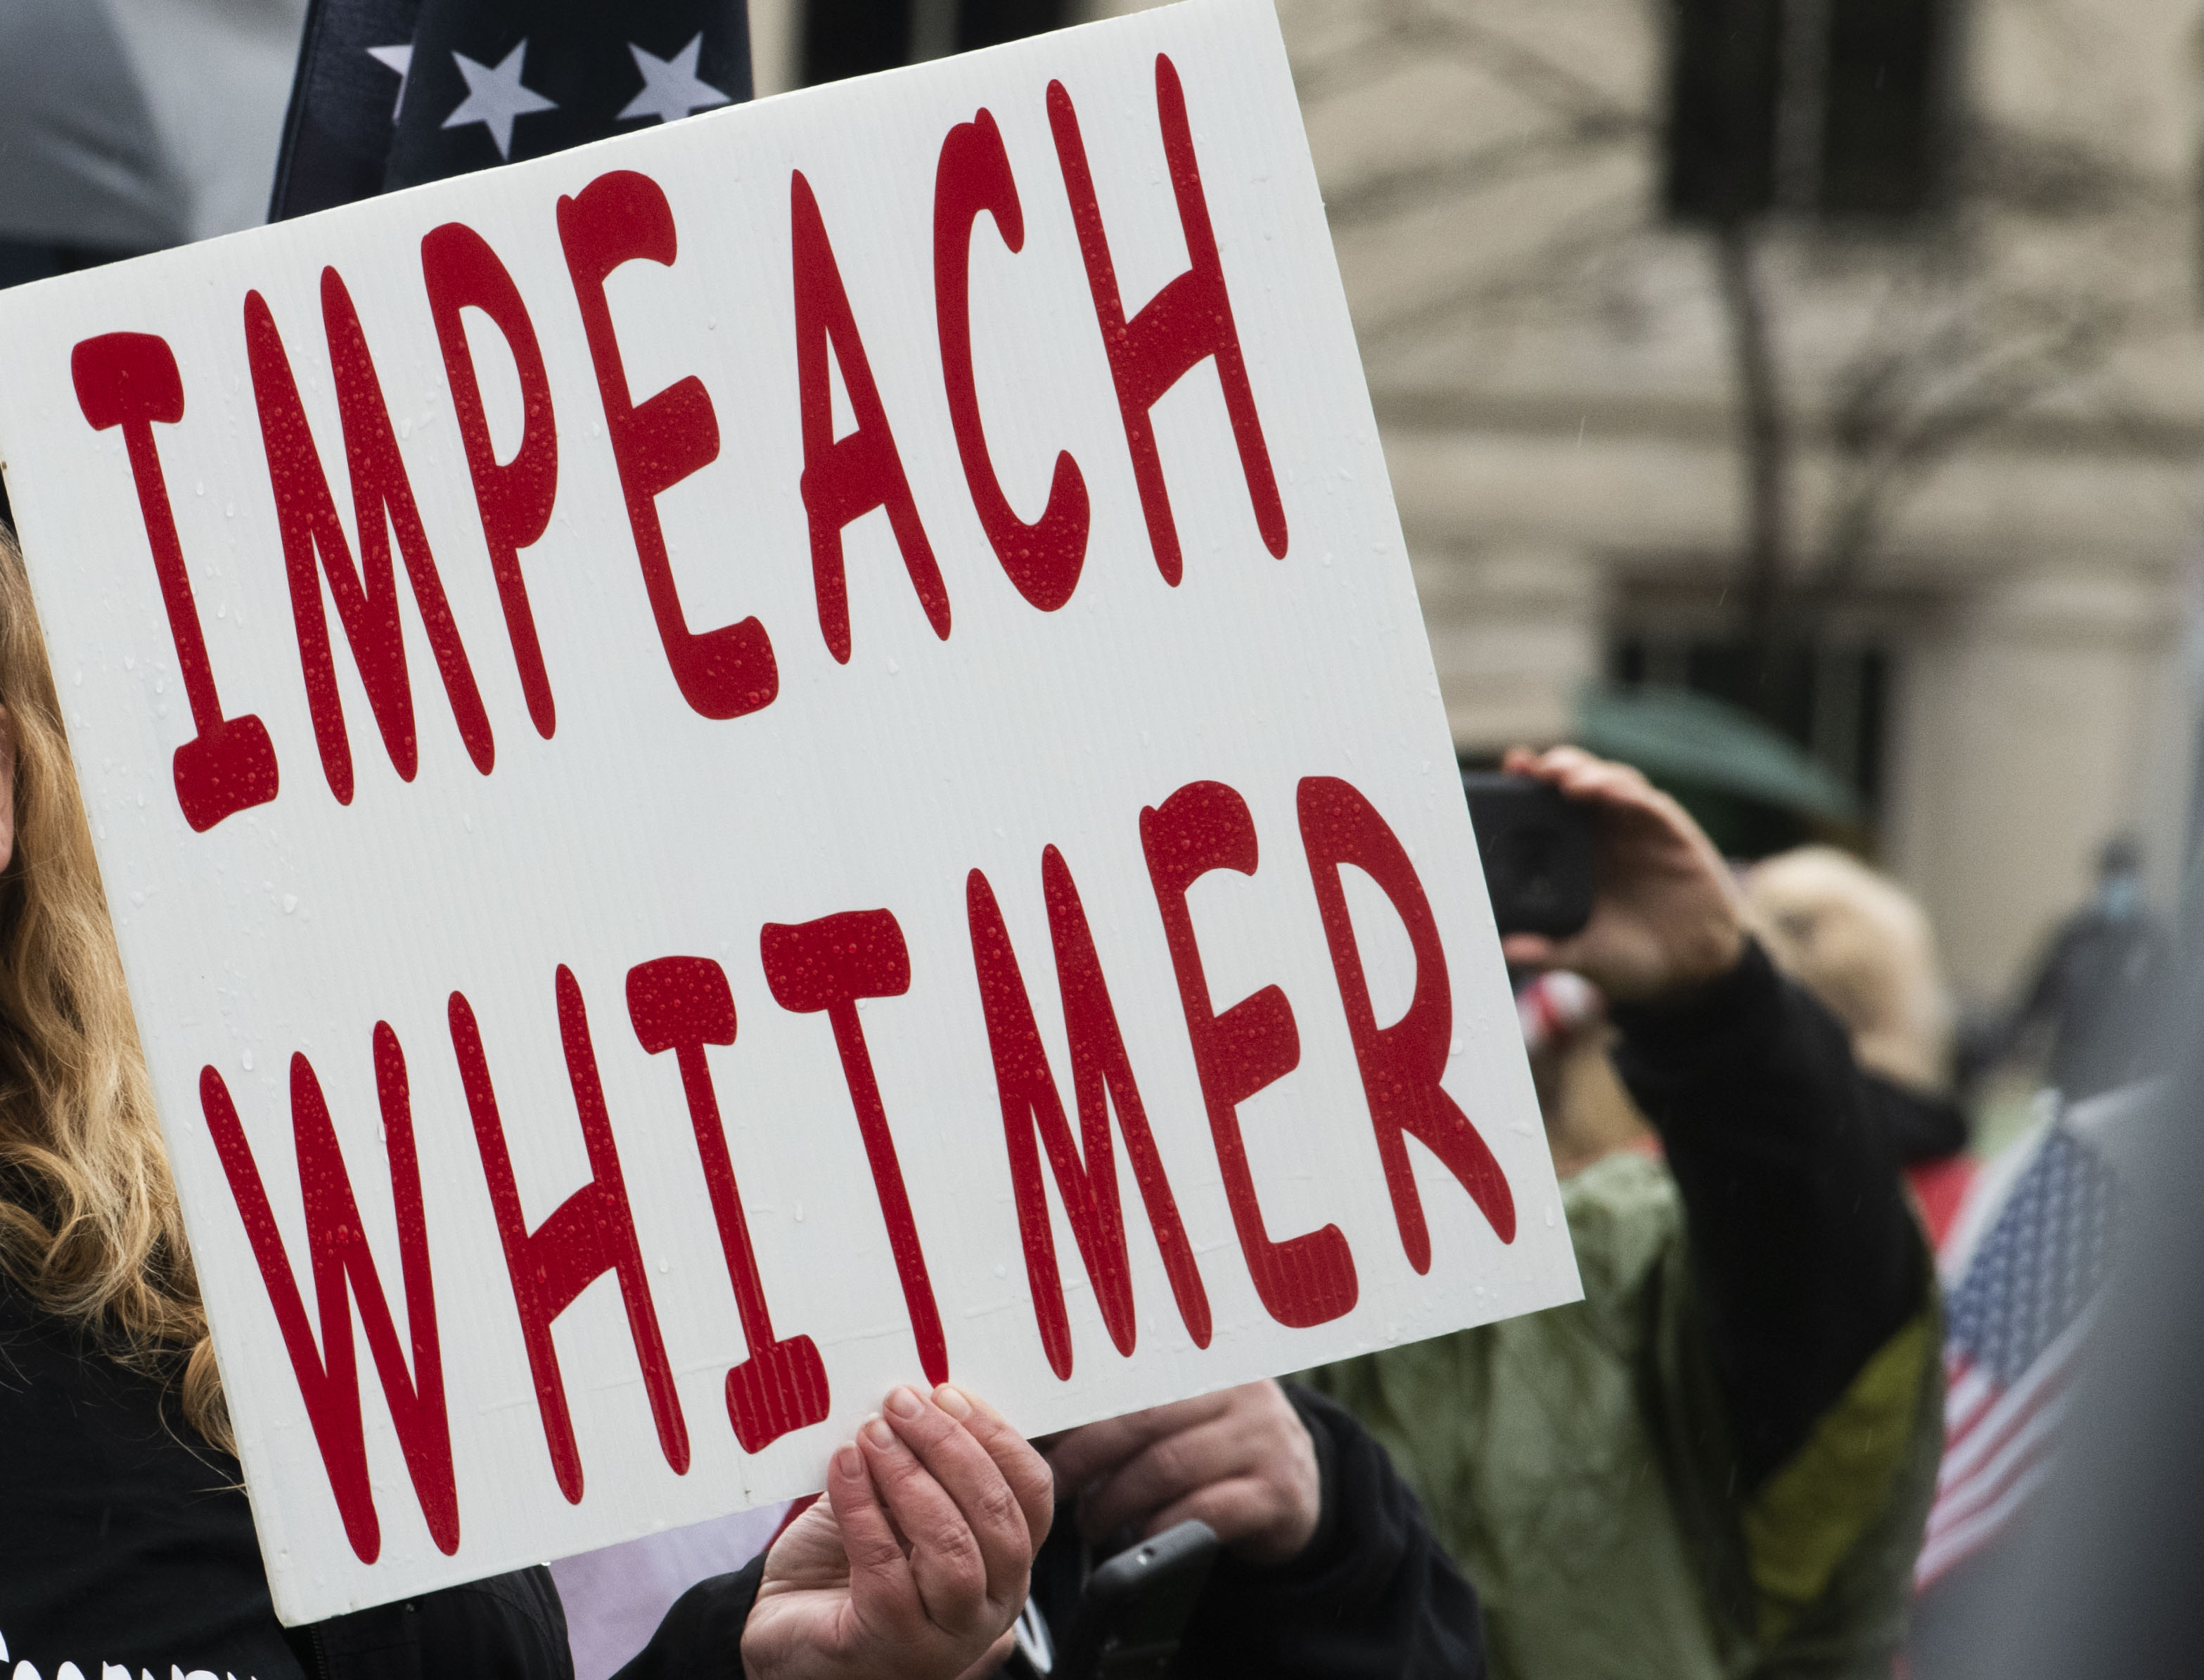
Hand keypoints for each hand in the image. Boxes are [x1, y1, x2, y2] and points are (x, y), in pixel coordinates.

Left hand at [741, 1384, 1053, 1679]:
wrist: (782, 1626)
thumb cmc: (844, 1562)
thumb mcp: (894, 1501)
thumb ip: (918, 1459)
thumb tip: (917, 1395)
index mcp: (1006, 1559)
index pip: (1031, 1492)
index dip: (995, 1434)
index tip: (947, 1391)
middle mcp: (993, 1603)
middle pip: (998, 1516)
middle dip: (950, 1446)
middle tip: (901, 1403)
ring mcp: (948, 1634)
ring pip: (953, 1548)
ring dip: (910, 1477)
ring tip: (871, 1435)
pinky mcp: (892, 1645)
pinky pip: (885, 1568)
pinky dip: (862, 1509)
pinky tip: (844, 1468)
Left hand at [1044, 1380, 1319, 1568]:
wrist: (1297, 1487)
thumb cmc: (1214, 1447)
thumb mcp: (1181, 1415)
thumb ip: (1127, 1411)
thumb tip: (1042, 1424)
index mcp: (1204, 1360)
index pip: (1129, 1374)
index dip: (1078, 1406)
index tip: (1040, 1435)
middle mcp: (1238, 1391)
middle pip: (1144, 1417)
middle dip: (1087, 1456)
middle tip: (1056, 1485)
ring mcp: (1263, 1439)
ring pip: (1170, 1465)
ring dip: (1116, 1500)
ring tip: (1090, 1522)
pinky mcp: (1277, 1492)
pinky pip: (1207, 1510)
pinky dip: (1162, 1527)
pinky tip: (1139, 1540)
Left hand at [1498, 745, 1743, 1003]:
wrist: (1689, 969)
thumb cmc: (1630, 956)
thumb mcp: (1584, 955)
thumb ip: (1548, 952)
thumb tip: (1505, 951)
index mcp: (1572, 851)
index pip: (1544, 806)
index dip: (1525, 784)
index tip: (1507, 771)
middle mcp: (1602, 831)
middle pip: (1575, 781)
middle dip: (1554, 768)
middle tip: (1533, 769)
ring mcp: (1637, 828)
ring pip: (1610, 783)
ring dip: (1588, 774)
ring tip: (1566, 779)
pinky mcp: (1671, 833)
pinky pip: (1649, 804)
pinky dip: (1628, 793)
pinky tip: (1611, 791)